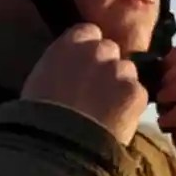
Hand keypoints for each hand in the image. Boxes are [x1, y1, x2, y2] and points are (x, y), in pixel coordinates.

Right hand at [22, 23, 149, 144]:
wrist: (60, 142)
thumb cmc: (38, 115)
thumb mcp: (39, 80)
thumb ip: (58, 66)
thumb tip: (63, 72)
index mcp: (71, 42)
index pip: (88, 33)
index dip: (87, 51)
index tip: (81, 66)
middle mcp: (99, 49)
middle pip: (111, 50)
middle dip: (105, 66)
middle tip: (95, 89)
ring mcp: (120, 70)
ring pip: (127, 71)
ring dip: (120, 84)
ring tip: (108, 108)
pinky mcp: (137, 93)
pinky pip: (138, 94)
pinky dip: (131, 106)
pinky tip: (117, 121)